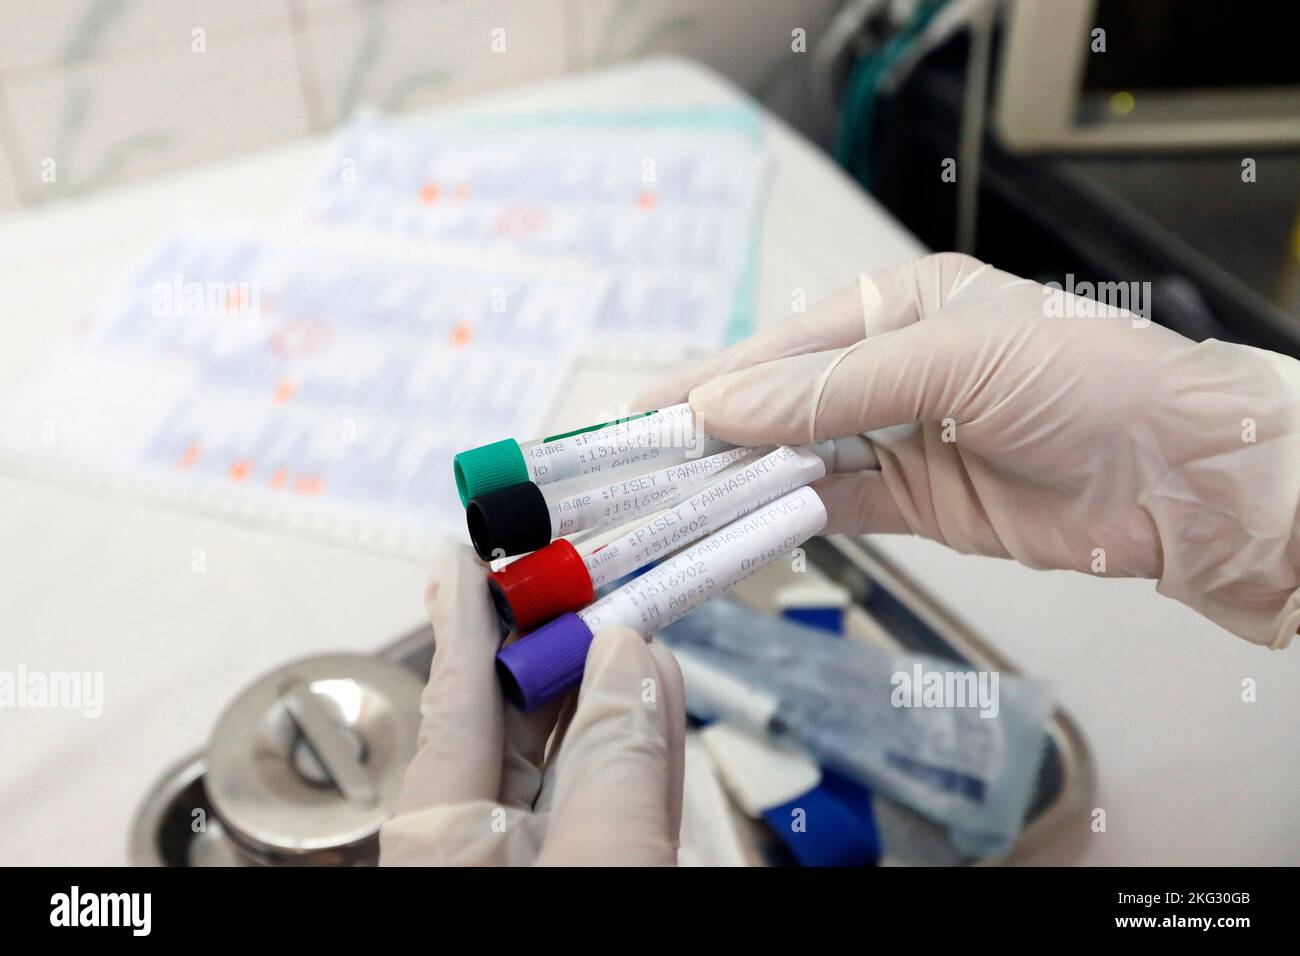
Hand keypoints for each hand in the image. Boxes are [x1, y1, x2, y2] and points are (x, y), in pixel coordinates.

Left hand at [381, 545, 685, 864]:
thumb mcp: (602, 855)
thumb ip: (614, 756)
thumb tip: (624, 655)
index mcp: (443, 833)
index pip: (454, 700)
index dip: (465, 619)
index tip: (463, 558)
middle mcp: (475, 842)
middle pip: (508, 722)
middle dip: (548, 646)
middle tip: (573, 578)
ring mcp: (529, 860)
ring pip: (562, 760)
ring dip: (603, 690)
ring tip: (628, 623)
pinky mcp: (577, 870)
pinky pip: (598, 801)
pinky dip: (630, 749)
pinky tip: (654, 699)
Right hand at [637, 253, 1299, 648]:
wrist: (1177, 475)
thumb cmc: (1081, 381)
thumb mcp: (952, 359)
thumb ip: (834, 387)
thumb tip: (726, 407)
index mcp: (899, 307)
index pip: (784, 345)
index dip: (714, 377)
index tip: (649, 409)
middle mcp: (892, 370)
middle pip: (782, 402)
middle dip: (716, 430)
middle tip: (642, 462)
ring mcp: (901, 438)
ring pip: (798, 458)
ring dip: (742, 479)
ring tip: (673, 499)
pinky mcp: (916, 501)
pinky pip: (833, 507)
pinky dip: (785, 517)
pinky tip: (740, 525)